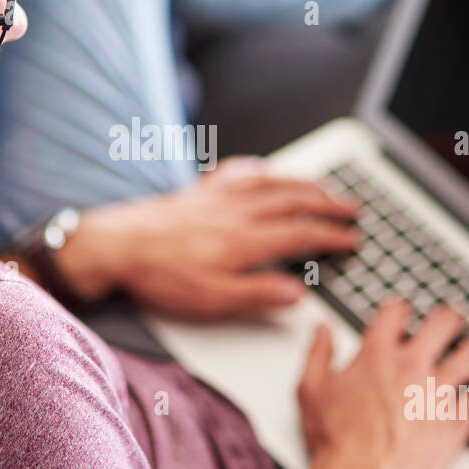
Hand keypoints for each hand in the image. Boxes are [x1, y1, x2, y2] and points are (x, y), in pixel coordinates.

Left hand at [52, 156, 359, 317]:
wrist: (115, 246)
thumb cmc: (159, 275)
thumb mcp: (211, 299)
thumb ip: (257, 295)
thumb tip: (296, 294)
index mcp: (245, 239)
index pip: (301, 234)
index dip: (332, 236)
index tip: (352, 239)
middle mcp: (237, 211)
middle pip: (294, 200)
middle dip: (328, 203)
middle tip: (351, 208)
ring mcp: (217, 197)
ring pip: (271, 181)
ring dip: (302, 183)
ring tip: (322, 187)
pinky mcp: (197, 192)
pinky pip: (234, 172)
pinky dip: (255, 168)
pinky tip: (262, 168)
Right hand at [288, 300, 468, 468]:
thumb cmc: (334, 441)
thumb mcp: (311, 390)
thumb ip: (318, 354)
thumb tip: (322, 332)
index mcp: (376, 355)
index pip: (396, 311)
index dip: (401, 308)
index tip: (403, 312)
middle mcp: (411, 367)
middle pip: (444, 322)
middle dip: (450, 317)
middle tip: (453, 319)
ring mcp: (437, 393)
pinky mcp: (456, 422)